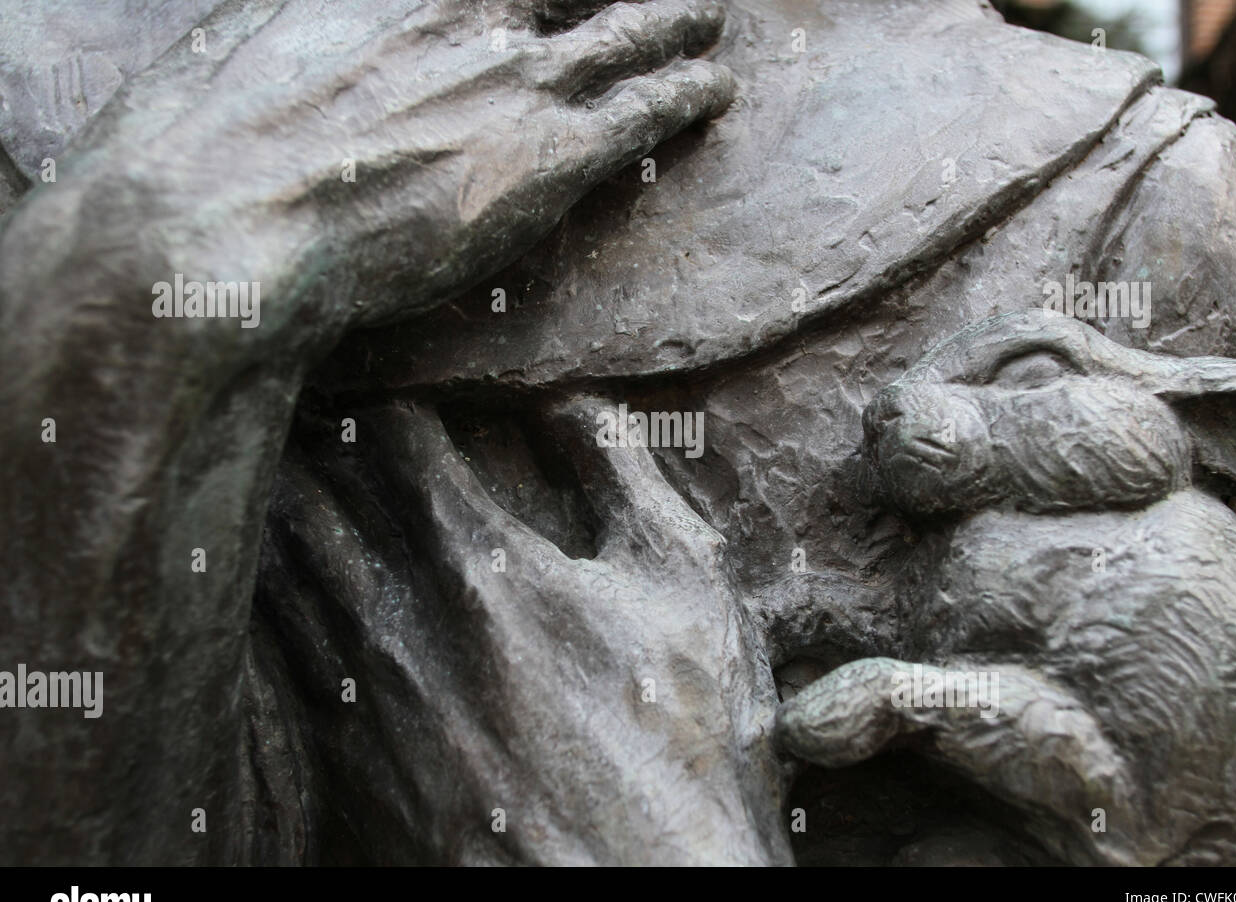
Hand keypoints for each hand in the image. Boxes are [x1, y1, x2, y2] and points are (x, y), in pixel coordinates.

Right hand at [40, 0, 733, 353]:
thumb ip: (302, 33)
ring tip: (712, 23)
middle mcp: (465, 12)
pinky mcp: (546, 157)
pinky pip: (643, 111)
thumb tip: (297, 34)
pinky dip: (686, 92)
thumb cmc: (199, 148)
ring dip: (676, 23)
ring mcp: (512, 79)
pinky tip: (712, 89)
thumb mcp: (242, 49)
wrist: (216, 223)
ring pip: (627, 32)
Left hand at [258, 395, 791, 863]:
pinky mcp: (345, 774)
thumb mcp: (689, 590)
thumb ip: (626, 477)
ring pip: (284, 578)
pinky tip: (294, 603)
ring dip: (288, 524)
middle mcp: (401, 627)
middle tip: (329, 430)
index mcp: (485, 567)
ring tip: (299, 497)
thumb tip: (572, 402)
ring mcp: (363, 706)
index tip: (400, 397)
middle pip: (316, 500)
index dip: (395, 405)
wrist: (634, 900)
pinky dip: (279, 614)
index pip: (399, 442)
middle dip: (321, 454)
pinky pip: (279, 667)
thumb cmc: (684, 748)